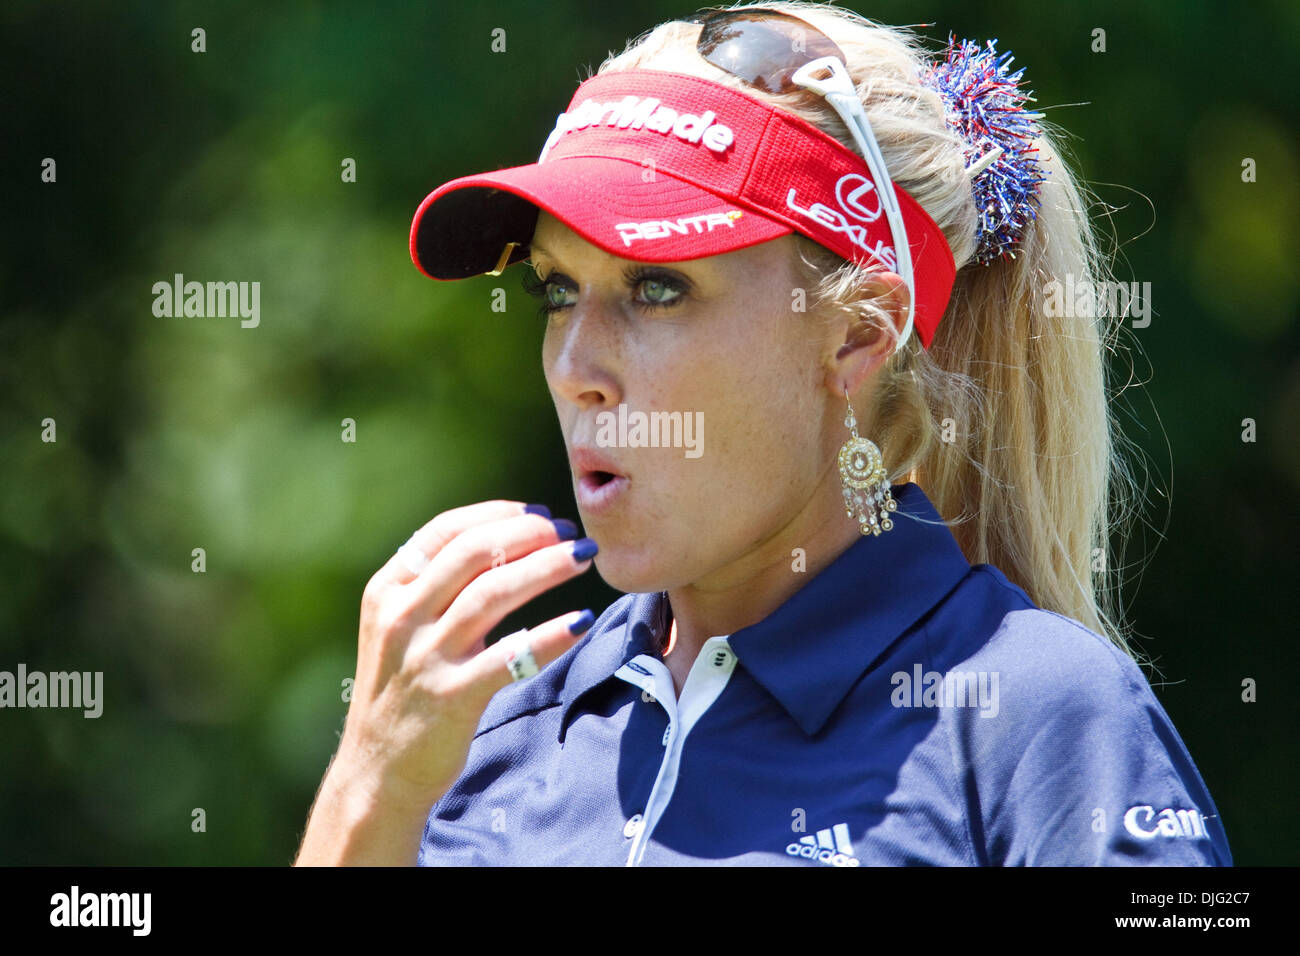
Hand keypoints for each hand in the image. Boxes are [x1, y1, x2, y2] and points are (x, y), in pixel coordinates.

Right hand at [334, 500, 596, 810]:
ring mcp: (426, 656)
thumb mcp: (402, 628)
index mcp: (388, 590)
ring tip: (583, 559)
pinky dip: (551, 634)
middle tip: (570, 533)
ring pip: (494, 593)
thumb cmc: (403, 692)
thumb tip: (506, 539)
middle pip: (475, 552)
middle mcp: (402, 616)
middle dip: (529, 533)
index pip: (447, 530)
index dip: (499, 514)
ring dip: (547, 567)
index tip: (539, 512)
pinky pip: (512, 656)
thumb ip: (438, 587)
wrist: (376, 774)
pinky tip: (582, 620)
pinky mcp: (453, 696)